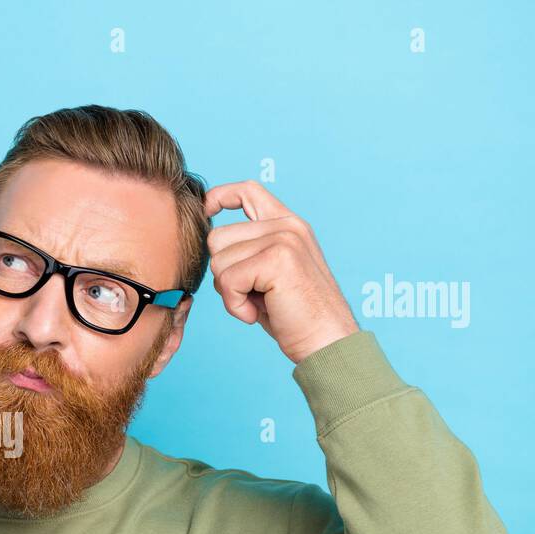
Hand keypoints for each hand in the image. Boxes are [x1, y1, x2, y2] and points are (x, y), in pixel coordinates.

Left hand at [203, 180, 358, 364]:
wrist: (327, 341)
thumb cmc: (295, 316)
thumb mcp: (269, 274)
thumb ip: (248, 251)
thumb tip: (209, 241)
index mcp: (288, 224)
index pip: (247, 190)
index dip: (219, 196)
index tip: (206, 209)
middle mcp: (287, 225)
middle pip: (218, 238)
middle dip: (222, 273)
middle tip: (249, 296)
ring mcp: (284, 239)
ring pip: (219, 261)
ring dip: (229, 293)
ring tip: (257, 305)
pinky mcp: (277, 259)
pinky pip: (228, 280)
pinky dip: (234, 305)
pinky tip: (256, 314)